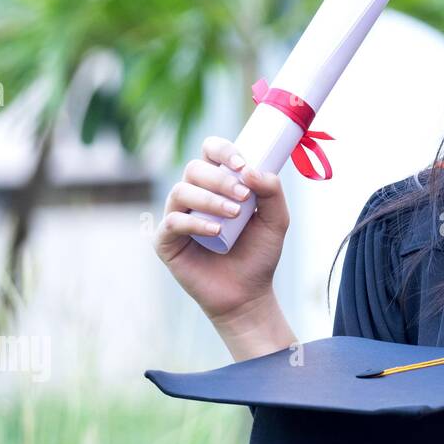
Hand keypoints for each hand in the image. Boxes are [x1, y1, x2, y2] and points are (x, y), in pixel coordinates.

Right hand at [154, 135, 289, 321]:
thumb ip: (272, 191)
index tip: (242, 164)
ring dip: (209, 199)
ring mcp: (178, 218)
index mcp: (217, 185)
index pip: (210, 152)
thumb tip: (251, 170)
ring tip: (234, 214)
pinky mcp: (166, 242)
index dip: (222, 151)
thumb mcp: (276, 220)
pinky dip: (195, 223)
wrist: (249, 293)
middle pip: (194, 169)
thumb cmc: (259, 253)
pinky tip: (215, 231)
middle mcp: (194, 197)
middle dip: (220, 178)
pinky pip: (172, 222)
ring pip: (181, 191)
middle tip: (244, 197)